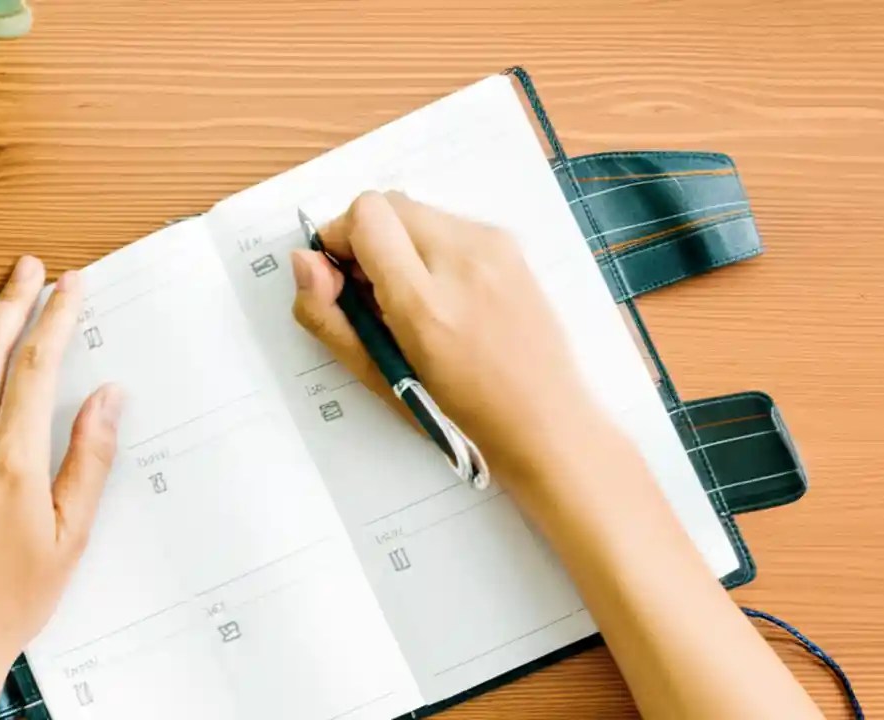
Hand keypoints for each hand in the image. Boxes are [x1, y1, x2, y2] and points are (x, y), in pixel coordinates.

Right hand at [292, 194, 826, 719]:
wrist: (570, 456)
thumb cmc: (489, 441)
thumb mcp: (400, 394)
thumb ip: (344, 327)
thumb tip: (313, 281)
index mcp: (437, 297)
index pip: (363, 217)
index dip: (333, 243)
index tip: (329, 276)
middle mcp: (476, 264)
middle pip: (392, 205)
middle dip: (364, 246)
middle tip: (365, 304)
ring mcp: (507, 260)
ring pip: (427, 215)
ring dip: (403, 255)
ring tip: (410, 320)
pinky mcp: (526, 266)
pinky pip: (462, 236)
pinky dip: (439, 263)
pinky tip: (446, 319)